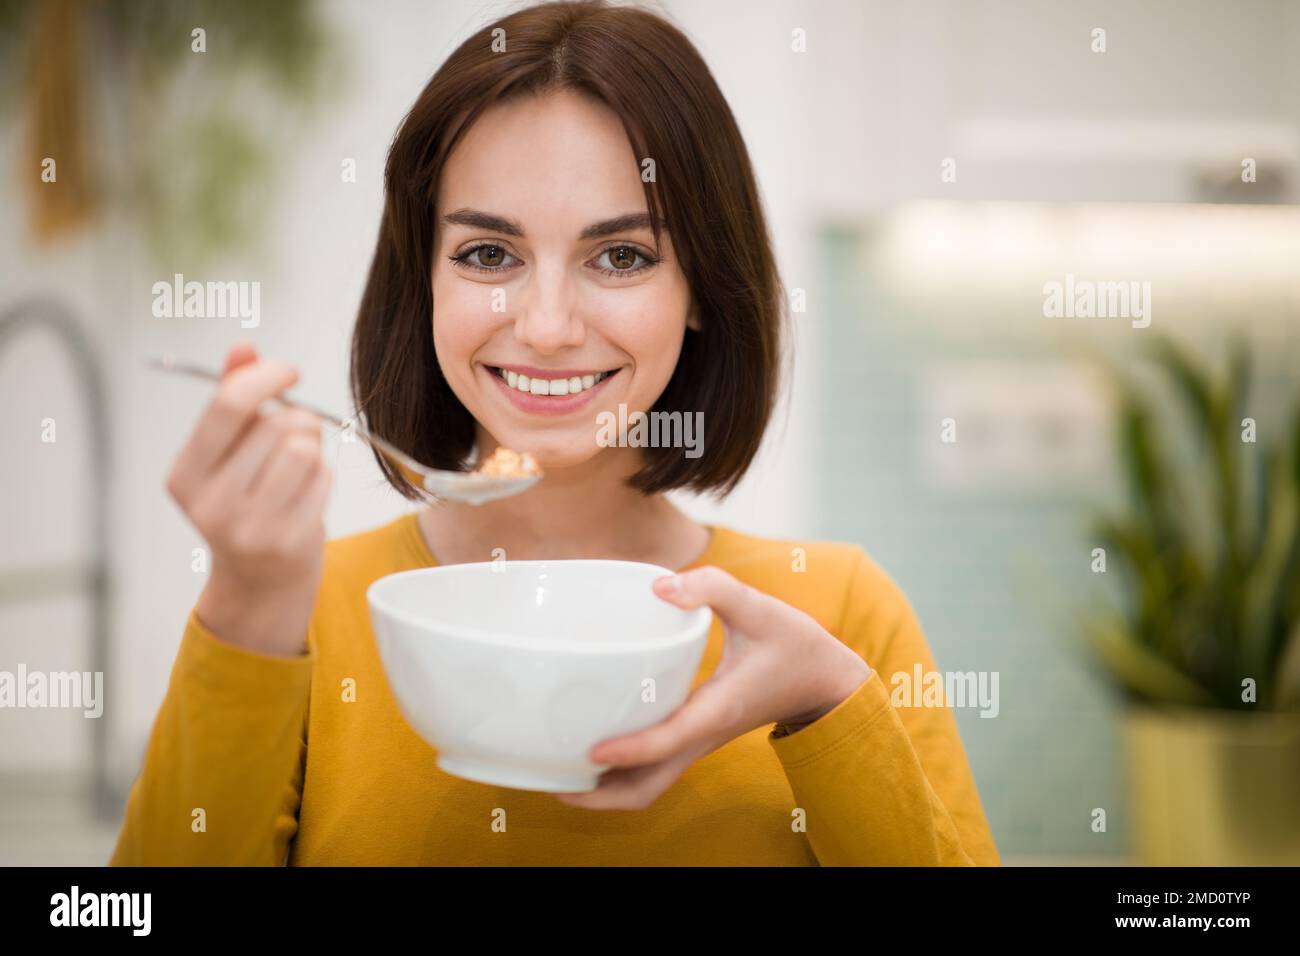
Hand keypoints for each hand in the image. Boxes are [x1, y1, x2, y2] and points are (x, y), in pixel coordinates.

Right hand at [169, 342, 332, 656]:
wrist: (260, 582)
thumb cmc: (245, 502)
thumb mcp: (226, 452)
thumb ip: (233, 396)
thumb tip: (243, 346)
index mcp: (184, 475)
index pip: (229, 405)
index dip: (267, 376)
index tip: (289, 371)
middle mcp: (210, 504)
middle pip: (278, 424)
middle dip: (296, 418)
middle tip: (294, 437)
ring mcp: (250, 527)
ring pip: (305, 448)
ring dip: (312, 447)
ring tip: (297, 466)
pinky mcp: (290, 542)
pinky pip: (324, 477)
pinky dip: (323, 477)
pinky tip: (305, 495)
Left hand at [551, 566, 871, 809]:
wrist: (825, 681)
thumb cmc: (795, 645)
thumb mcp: (760, 606)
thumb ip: (713, 589)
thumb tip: (660, 587)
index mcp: (716, 711)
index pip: (667, 741)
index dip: (628, 751)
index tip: (589, 751)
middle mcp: (703, 736)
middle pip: (647, 788)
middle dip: (599, 797)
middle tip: (551, 782)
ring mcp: (699, 742)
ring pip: (648, 786)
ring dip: (604, 791)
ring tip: (557, 774)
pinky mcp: (697, 737)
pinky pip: (654, 768)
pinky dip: (621, 771)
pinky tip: (591, 750)